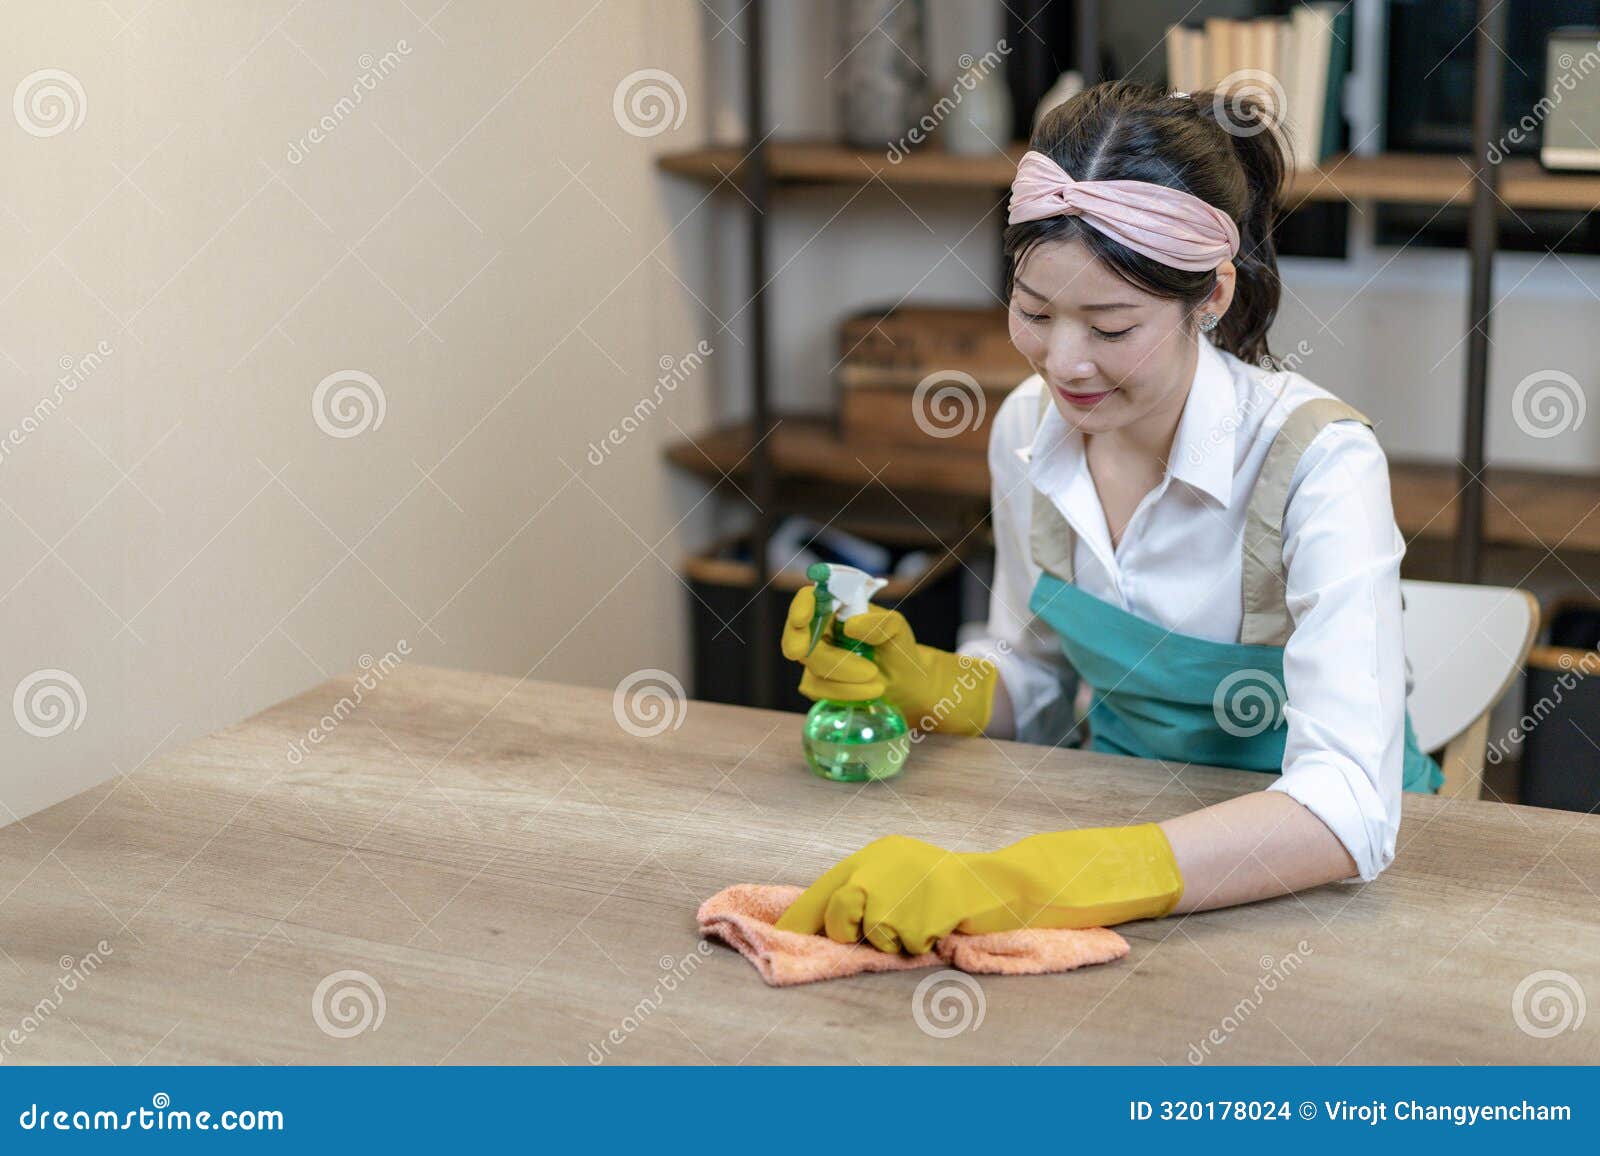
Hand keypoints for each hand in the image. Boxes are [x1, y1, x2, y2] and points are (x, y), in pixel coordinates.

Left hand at [773, 826, 1184, 954]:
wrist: (1002, 885)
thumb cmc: (946, 892)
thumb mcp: (899, 881)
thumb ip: (863, 897)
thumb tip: (820, 930)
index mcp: (872, 855)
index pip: (823, 891)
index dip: (799, 921)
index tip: (776, 942)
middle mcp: (882, 861)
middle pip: (839, 913)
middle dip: (852, 933)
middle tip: (885, 934)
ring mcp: (905, 882)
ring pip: (872, 932)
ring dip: (894, 940)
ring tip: (921, 923)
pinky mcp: (926, 904)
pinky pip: (906, 944)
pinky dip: (920, 945)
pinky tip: (939, 926)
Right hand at [780, 585, 885, 701]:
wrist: (903, 680)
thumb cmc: (896, 646)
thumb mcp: (896, 628)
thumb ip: (879, 623)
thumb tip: (850, 626)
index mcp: (835, 607)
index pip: (810, 599)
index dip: (801, 605)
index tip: (802, 618)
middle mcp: (819, 629)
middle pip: (798, 634)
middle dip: (800, 643)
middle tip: (800, 651)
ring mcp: (815, 656)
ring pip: (812, 665)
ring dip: (843, 673)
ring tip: (876, 677)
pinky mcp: (816, 682)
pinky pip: (818, 688)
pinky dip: (845, 691)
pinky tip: (871, 690)